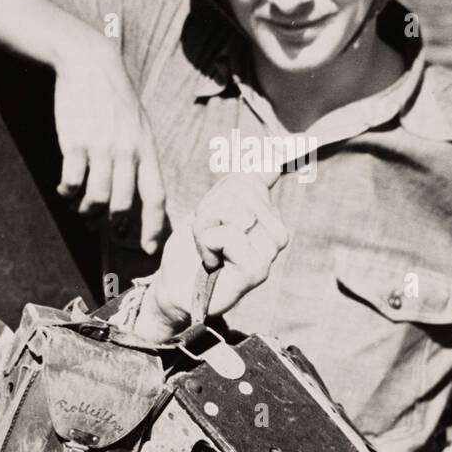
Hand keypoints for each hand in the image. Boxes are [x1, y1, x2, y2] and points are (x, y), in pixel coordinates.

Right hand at [53, 45, 166, 253]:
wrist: (89, 64)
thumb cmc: (115, 97)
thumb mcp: (138, 124)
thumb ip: (139, 156)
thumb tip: (136, 191)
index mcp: (147, 148)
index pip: (156, 197)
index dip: (154, 227)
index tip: (150, 248)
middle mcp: (127, 152)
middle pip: (123, 205)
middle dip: (113, 224)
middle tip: (103, 227)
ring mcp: (100, 148)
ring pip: (96, 198)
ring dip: (86, 211)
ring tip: (80, 208)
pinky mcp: (74, 142)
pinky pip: (72, 182)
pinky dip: (67, 193)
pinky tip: (65, 190)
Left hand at [134, 175, 287, 340]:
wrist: (175, 289)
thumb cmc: (193, 250)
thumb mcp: (213, 208)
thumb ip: (240, 186)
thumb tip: (273, 162)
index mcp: (269, 217)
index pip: (250, 181)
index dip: (218, 195)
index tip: (213, 219)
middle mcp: (276, 234)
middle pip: (242, 192)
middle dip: (210, 209)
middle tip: (206, 237)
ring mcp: (270, 254)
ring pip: (236, 212)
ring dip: (206, 227)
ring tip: (207, 249)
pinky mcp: (257, 271)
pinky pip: (230, 235)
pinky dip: (208, 244)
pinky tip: (209, 262)